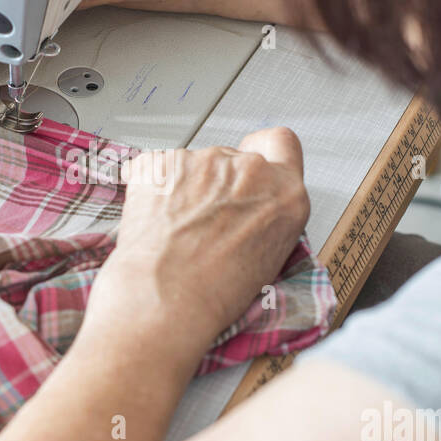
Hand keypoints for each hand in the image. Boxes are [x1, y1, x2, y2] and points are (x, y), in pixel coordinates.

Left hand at [82, 128, 309, 369]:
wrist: (164, 297)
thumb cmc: (213, 293)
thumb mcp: (269, 259)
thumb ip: (267, 216)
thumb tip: (250, 211)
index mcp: (286, 194)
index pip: (282, 143)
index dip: (264, 152)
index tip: (252, 165)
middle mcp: (250, 169)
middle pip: (234, 160)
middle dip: (219, 183)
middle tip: (204, 222)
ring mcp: (206, 160)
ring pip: (194, 166)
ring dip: (185, 188)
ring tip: (176, 230)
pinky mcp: (164, 161)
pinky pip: (158, 169)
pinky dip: (154, 189)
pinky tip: (154, 222)